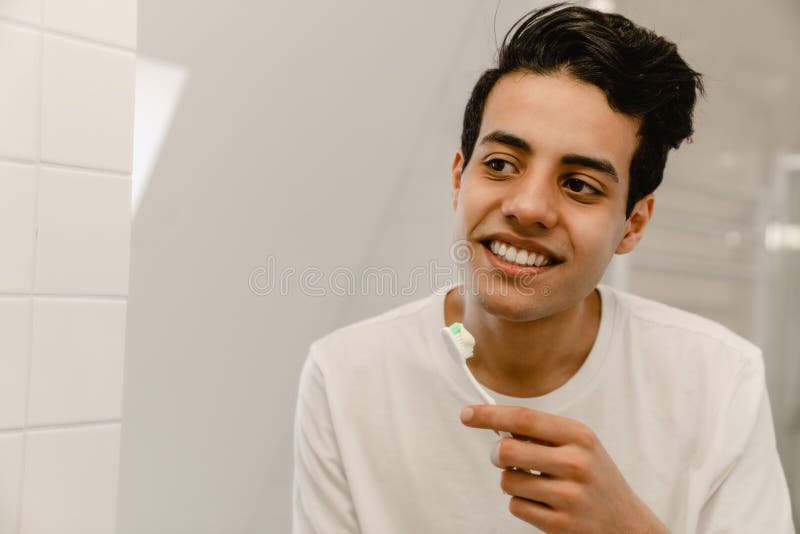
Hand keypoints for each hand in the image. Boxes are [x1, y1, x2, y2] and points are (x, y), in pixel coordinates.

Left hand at [460, 405, 668, 533]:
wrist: (627, 523)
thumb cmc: (594, 476)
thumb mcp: (579, 444)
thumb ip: (541, 433)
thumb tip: (495, 425)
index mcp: (579, 435)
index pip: (524, 419)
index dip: (489, 415)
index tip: (466, 414)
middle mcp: (576, 462)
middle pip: (508, 451)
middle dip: (498, 455)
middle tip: (504, 458)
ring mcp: (569, 495)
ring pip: (508, 481)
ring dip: (513, 483)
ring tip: (536, 485)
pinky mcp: (561, 524)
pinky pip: (516, 507)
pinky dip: (522, 505)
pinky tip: (544, 505)